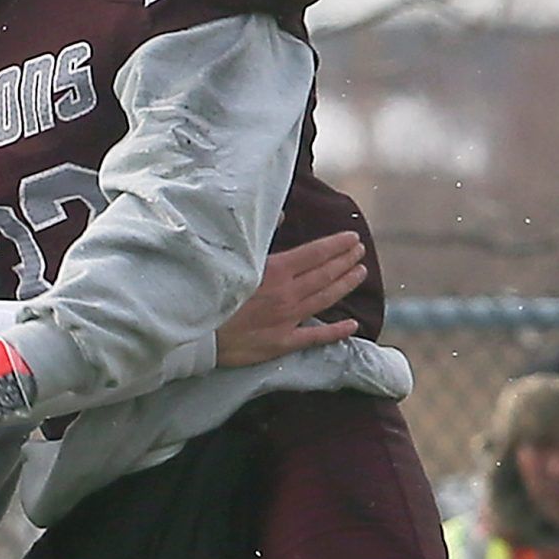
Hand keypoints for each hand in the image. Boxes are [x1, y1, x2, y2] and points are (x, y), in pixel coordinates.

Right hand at [216, 231, 369, 369]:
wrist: (198, 332)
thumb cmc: (212, 291)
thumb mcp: (235, 257)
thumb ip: (261, 236)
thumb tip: (280, 216)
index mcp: (276, 270)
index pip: (316, 254)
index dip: (337, 245)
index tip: (352, 238)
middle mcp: (287, 294)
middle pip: (325, 274)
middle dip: (345, 261)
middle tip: (361, 252)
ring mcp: (287, 319)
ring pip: (325, 299)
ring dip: (345, 285)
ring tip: (361, 274)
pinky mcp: (282, 343)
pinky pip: (314, 337)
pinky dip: (335, 332)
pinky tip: (352, 325)